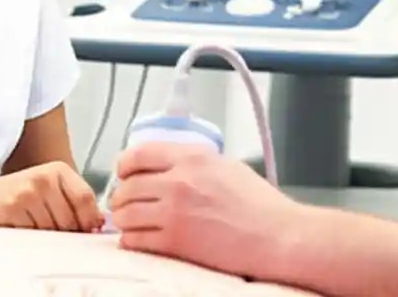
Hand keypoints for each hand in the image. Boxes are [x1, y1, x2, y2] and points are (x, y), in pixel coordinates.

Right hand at [0, 161, 102, 231]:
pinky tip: (26, 227)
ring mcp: (28, 192)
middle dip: (70, 232)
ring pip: (55, 229)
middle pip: (71, 217)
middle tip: (61, 233)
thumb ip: (74, 200)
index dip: (90, 218)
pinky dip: (34, 238)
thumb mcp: (50, 188)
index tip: (90, 229)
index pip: (85, 197)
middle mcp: (44, 177)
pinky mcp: (14, 208)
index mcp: (58, 170)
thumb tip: (100, 221)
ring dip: (52, 237)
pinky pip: (35, 234)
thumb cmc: (20, 195)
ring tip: (39, 226)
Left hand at [109, 143, 304, 278]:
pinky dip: (132, 239)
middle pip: (126, 186)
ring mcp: (174, 213)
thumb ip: (195, 163)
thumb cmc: (261, 204)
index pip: (138, 154)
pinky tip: (141, 239)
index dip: (124, 165)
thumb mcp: (227, 166)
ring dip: (124, 218)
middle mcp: (178, 182)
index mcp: (192, 158)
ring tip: (131, 222)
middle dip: (121, 196)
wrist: (276, 236)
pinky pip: (134, 239)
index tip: (124, 173)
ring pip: (125, 214)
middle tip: (125, 203)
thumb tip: (172, 166)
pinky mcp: (174, 242)